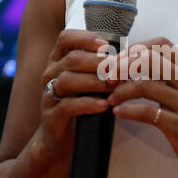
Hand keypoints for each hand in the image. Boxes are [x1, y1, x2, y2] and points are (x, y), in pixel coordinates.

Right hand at [28, 28, 114, 173]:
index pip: (65, 38)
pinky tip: (104, 104)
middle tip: (120, 68)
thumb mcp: (87, 82)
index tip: (107, 45)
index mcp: (57, 61)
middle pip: (71, 59)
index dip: (86, 38)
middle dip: (99, 62)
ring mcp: (48, 95)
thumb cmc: (80, 106)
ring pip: (68, 80)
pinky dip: (88, 104)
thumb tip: (128, 54)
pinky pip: (68, 106)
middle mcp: (50, 74)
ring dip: (94, 81)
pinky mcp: (52, 116)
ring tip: (114, 85)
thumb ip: (99, 67)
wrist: (60, 140)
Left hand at [104, 36, 177, 177]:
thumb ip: (171, 77)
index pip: (161, 44)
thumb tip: (135, 64)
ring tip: (111, 97)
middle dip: (123, 65)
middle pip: (150, 58)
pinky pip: (147, 112)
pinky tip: (118, 112)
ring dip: (121, 90)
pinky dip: (127, 110)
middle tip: (109, 77)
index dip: (135, 48)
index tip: (120, 61)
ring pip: (145, 84)